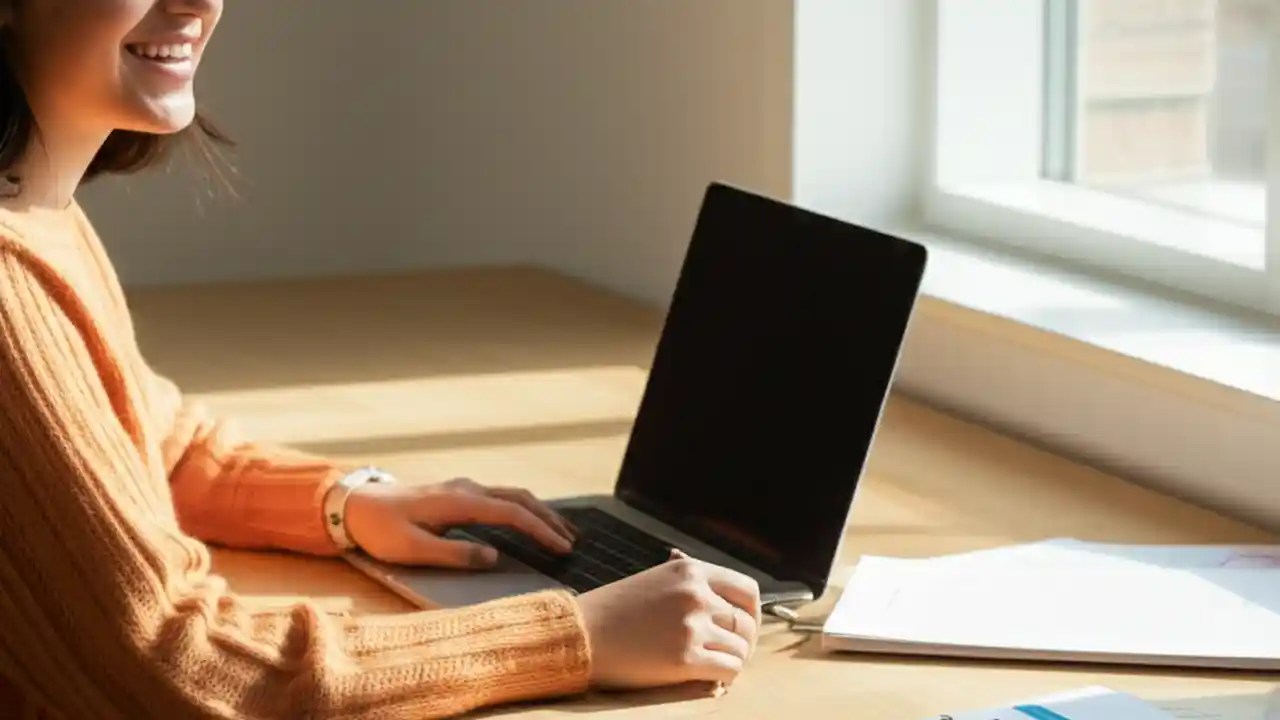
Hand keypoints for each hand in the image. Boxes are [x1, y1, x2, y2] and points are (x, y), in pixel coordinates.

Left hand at [343, 477, 575, 567]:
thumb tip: (493, 556)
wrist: (352, 504)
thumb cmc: (379, 530)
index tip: (562, 548)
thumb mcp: (413, 550)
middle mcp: (466, 488)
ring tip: (560, 531)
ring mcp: (462, 488)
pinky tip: (527, 520)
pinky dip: (522, 508)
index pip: (512, 514)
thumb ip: (454, 554)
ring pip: (512, 495)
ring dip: (539, 512)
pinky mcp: (457, 493)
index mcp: (460, 501)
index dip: (540, 531)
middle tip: (573, 541)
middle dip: (549, 519)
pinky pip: (499, 496)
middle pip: (520, 499)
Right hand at [577, 550, 761, 689]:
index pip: (747, 589)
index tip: (742, 627)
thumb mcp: (655, 579)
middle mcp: (696, 594)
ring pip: (741, 649)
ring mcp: (692, 626)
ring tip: (714, 665)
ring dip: (732, 661)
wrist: (579, 635)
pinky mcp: (685, 658)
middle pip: (747, 622)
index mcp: (690, 570)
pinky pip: (729, 671)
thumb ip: (690, 583)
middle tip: (731, 653)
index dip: (751, 613)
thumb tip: (722, 595)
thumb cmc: (613, 611)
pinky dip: (726, 678)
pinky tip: (711, 679)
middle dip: (744, 641)